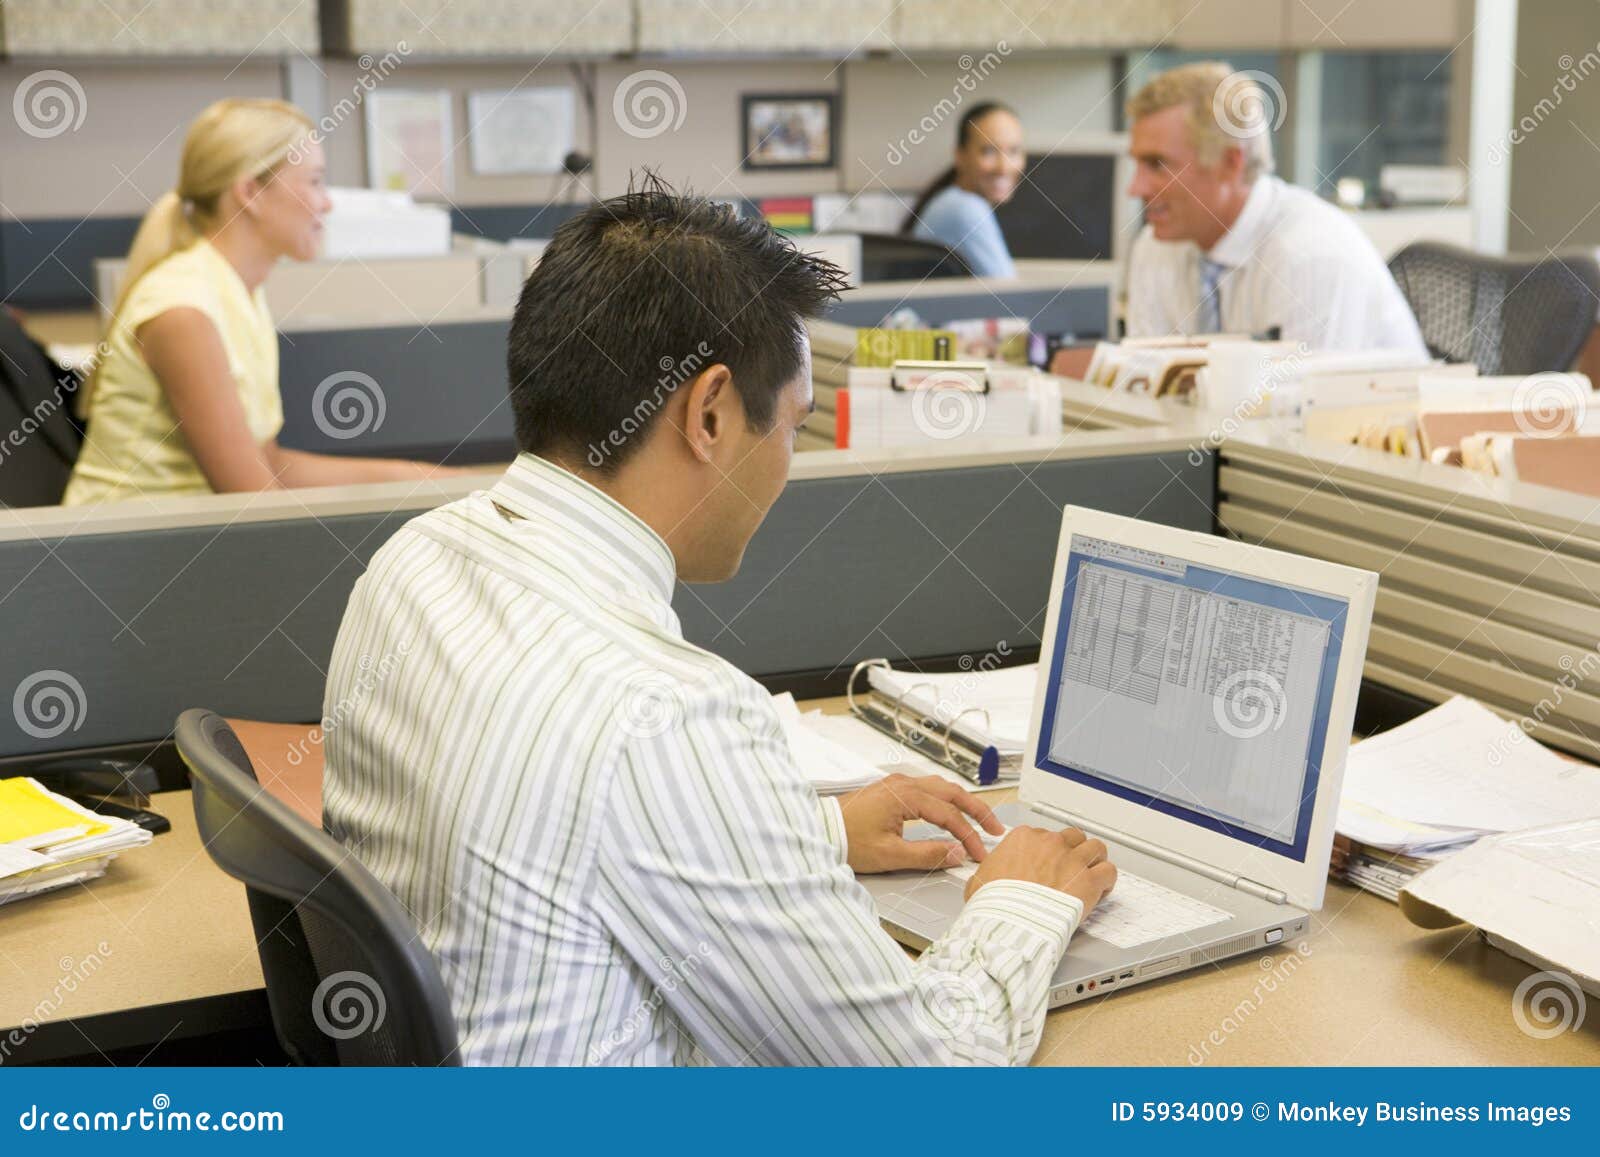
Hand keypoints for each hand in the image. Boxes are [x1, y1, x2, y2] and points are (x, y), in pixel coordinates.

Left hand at [836, 773, 1002, 874]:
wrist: (821, 831)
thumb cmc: (848, 840)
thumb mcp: (890, 855)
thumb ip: (927, 853)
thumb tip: (956, 854)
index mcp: (905, 796)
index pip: (949, 815)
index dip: (968, 835)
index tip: (979, 852)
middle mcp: (903, 784)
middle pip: (951, 792)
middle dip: (976, 810)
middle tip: (995, 828)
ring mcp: (896, 784)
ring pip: (940, 787)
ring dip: (962, 802)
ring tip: (978, 819)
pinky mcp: (890, 789)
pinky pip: (927, 789)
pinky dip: (945, 800)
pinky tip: (950, 810)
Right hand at [964, 825, 1116, 915]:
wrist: (1009, 921)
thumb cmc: (994, 903)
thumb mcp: (980, 879)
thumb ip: (990, 870)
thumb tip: (986, 876)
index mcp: (1023, 838)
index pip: (1043, 835)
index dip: (1047, 852)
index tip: (1047, 865)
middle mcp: (1050, 843)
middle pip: (1071, 837)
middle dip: (1072, 851)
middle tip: (1070, 869)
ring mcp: (1071, 860)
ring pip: (1095, 848)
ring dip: (1094, 860)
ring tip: (1091, 874)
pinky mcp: (1088, 880)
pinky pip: (1108, 871)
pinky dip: (1107, 880)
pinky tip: (1101, 889)